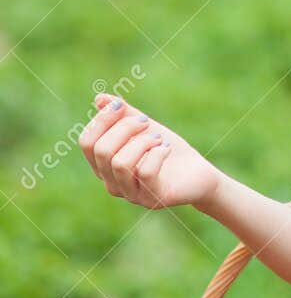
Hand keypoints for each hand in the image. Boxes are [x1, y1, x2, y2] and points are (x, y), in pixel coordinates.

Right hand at [79, 91, 220, 210]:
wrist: (198, 172)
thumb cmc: (165, 148)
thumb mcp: (143, 127)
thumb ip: (122, 114)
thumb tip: (99, 98)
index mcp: (103, 166)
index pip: (86, 142)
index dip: (101, 120)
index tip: (121, 106)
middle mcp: (112, 183)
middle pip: (101, 151)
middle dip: (125, 128)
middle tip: (146, 121)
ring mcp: (132, 195)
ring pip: (120, 164)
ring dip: (142, 142)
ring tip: (158, 138)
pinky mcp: (153, 199)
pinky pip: (146, 172)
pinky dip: (157, 153)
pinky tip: (166, 148)